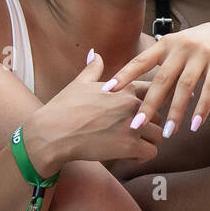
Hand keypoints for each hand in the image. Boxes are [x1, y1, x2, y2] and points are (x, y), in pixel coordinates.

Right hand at [24, 51, 163, 172]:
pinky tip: (128, 155)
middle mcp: (132, 104)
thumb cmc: (62, 109)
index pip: (155, 92)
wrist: (50, 133)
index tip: (143, 113)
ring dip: (147, 142)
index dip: (151, 103)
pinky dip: (142, 156)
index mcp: (125, 87)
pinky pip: (151, 152)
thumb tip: (95, 53)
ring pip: (158, 135)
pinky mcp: (129, 146)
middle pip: (159, 115)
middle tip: (131, 133)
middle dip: (148, 125)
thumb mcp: (79, 84)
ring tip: (130, 145)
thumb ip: (93, 69)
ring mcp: (133, 124)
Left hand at [104, 21, 209, 137]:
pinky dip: (202, 108)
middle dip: (149, 104)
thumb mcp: (177, 48)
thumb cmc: (199, 47)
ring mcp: (203, 53)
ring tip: (168, 133)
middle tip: (136, 126)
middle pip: (162, 79)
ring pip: (185, 87)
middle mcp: (182, 46)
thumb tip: (132, 91)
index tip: (107, 92)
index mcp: (166, 43)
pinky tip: (195, 126)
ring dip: (176, 112)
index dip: (124, 75)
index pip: (141, 61)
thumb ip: (159, 65)